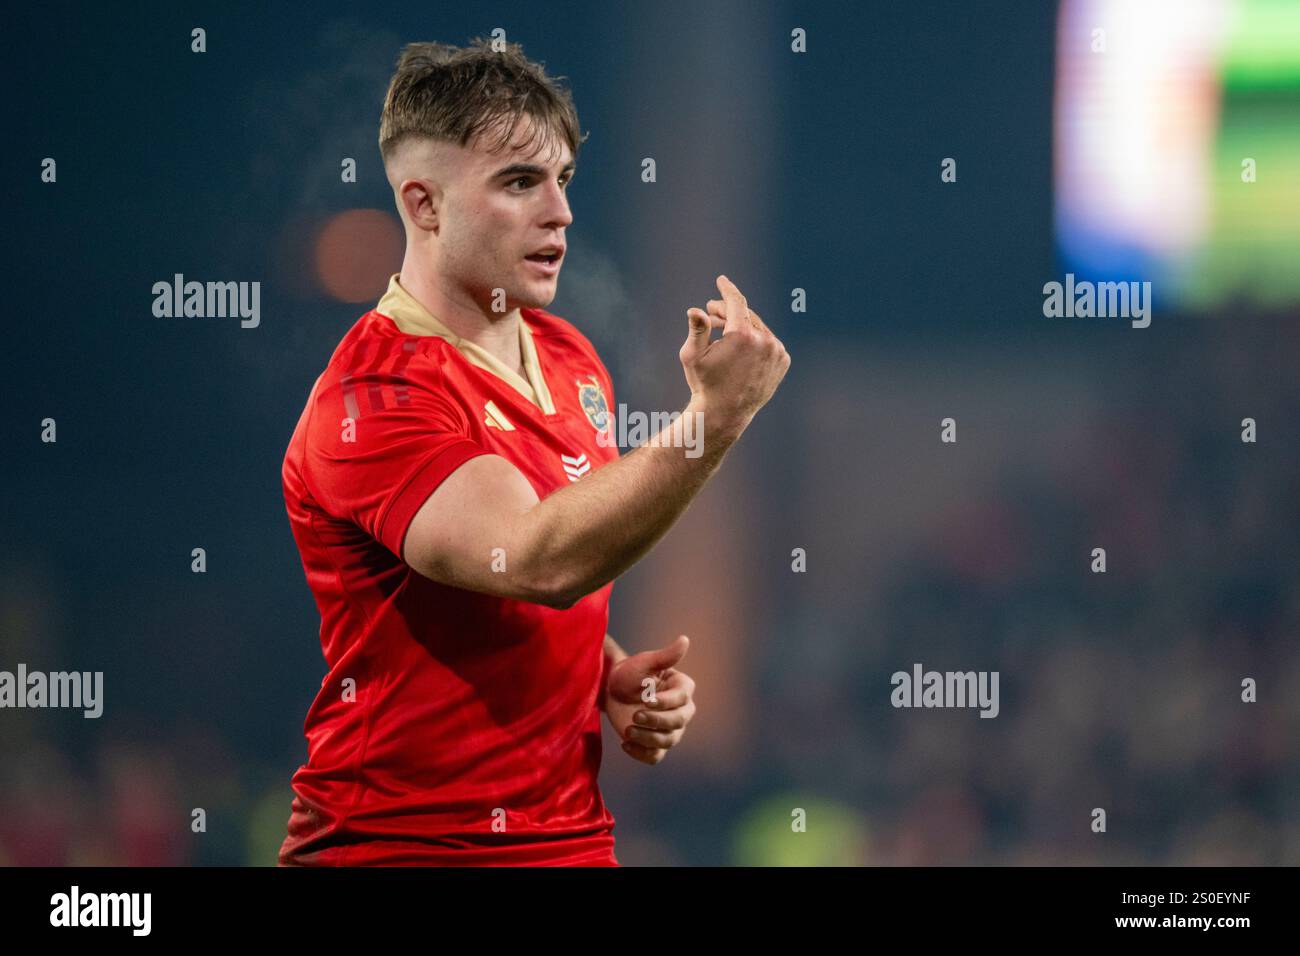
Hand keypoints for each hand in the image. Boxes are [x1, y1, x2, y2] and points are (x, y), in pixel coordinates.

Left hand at [603, 635, 696, 764]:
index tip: (645, 699)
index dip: (665, 702)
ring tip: (627, 730)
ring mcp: (670, 729)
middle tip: (634, 716)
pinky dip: (641, 753)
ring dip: (647, 738)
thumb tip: (685, 640)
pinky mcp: (655, 744)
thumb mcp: (645, 662)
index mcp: (682, 688)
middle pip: (678, 722)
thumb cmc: (630, 672)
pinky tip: (625, 743)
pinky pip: (654, 756)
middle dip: (656, 721)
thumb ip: (665, 656)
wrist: (612, 690)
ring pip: (667, 740)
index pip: (681, 698)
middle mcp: (681, 710)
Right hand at [681, 275, 790, 436]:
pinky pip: (768, 342)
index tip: (721, 280)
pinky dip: (755, 341)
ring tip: (723, 337)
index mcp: (742, 336)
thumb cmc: (704, 383)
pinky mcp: (783, 361)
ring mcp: (777, 352)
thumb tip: (695, 310)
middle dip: (727, 312)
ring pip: (757, 328)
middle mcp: (765, 341)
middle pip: (745, 315)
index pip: (736, 302)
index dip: (727, 289)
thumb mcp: (692, 356)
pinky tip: (741, 352)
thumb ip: (697, 329)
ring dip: (741, 327)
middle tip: (711, 313)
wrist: (725, 413)